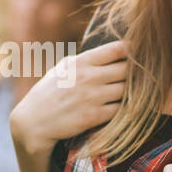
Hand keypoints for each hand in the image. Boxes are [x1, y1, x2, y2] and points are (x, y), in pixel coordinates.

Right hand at [8, 38, 128, 157]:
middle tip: (137, 77)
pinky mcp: (95, 116)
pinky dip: (123, 108)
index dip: (131, 51)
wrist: (33, 122)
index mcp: (81, 62)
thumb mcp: (63, 69)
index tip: (136, 55)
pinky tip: (118, 107)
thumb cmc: (49, 92)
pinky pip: (120, 108)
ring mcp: (93, 97)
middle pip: (127, 69)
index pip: (116, 49)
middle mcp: (88, 77)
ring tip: (129, 93)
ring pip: (127, 90)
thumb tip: (112, 53)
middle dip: (135, 72)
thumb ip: (86, 61)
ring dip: (131, 91)